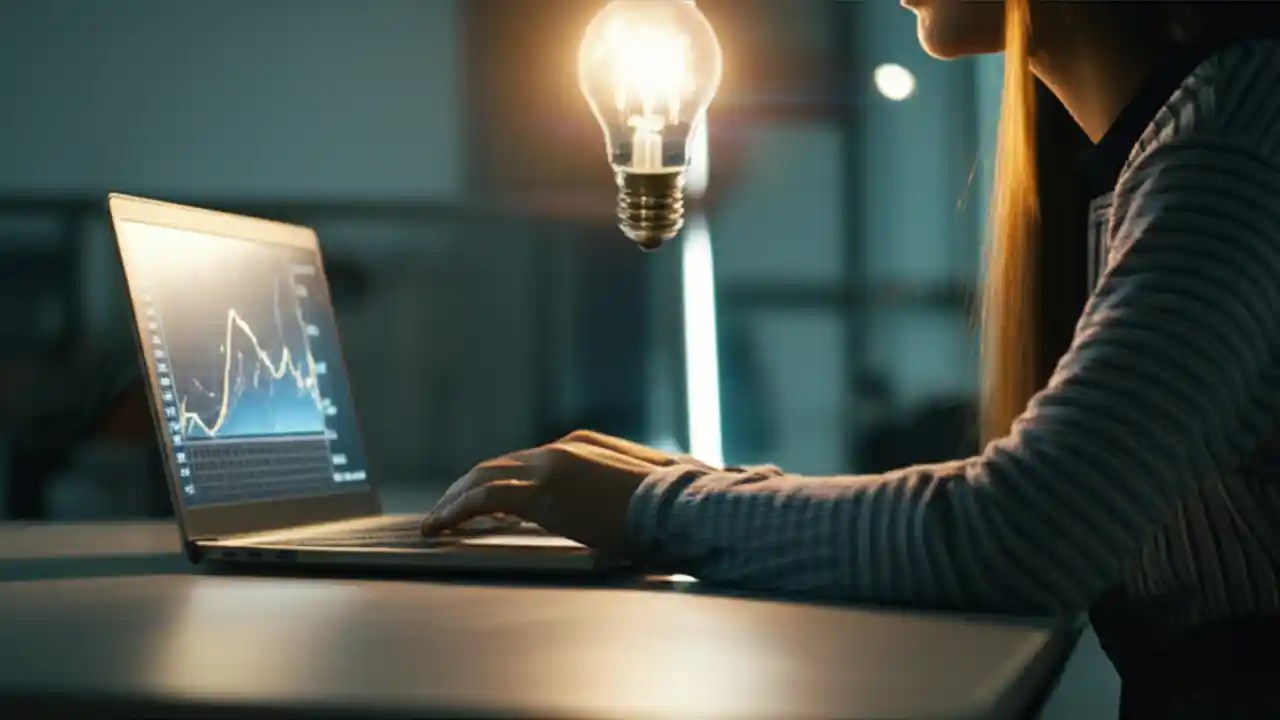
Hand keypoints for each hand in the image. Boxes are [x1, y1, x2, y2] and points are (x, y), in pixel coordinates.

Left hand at [421, 431, 684, 552]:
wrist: (677, 505)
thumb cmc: (670, 506)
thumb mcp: (639, 491)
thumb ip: (614, 495)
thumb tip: (610, 519)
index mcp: (581, 444)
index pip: (527, 461)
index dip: (500, 480)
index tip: (483, 501)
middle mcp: (559, 448)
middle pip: (498, 465)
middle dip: (468, 487)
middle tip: (448, 509)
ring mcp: (547, 466)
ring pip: (482, 478)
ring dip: (455, 500)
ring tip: (436, 520)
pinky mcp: (538, 491)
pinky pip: (482, 499)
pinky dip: (456, 511)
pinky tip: (439, 527)